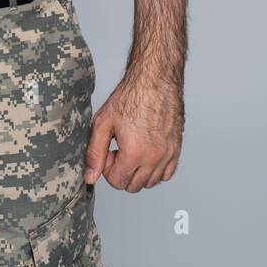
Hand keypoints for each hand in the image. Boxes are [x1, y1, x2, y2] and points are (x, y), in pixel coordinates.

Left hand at [85, 68, 183, 190]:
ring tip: (132, 148)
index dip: (108, 168)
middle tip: (118, 149)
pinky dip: (156, 170)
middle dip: (122, 171)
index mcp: (135, 153)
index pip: (118, 182)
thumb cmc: (131, 96)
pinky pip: (167, 174)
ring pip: (151, 182)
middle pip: (134, 186)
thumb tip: (90, 177)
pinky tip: (145, 152)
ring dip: (138, 171)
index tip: (109, 151)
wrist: (155, 80)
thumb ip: (95, 153)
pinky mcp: (177, 149)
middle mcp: (154, 158)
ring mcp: (168, 154)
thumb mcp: (103, 123)